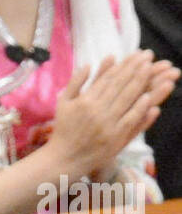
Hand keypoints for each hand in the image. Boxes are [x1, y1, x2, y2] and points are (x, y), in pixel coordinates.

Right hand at [44, 51, 178, 178]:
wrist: (64, 159)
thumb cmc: (64, 129)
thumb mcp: (63, 102)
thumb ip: (76, 82)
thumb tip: (89, 63)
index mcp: (84, 100)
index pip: (108, 78)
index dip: (124, 65)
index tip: (136, 54)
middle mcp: (96, 110)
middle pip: (120, 85)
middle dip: (136, 68)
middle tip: (148, 55)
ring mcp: (106, 124)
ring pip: (127, 99)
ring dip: (141, 82)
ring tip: (151, 69)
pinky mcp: (114, 138)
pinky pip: (129, 120)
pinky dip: (139, 108)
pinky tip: (147, 97)